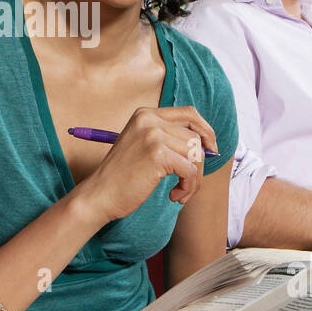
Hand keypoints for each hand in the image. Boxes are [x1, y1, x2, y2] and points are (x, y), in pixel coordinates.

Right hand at [73, 106, 216, 224]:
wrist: (99, 195)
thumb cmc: (122, 177)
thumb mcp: (142, 147)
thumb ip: (168, 138)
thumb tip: (207, 144)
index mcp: (145, 114)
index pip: (189, 113)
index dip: (206, 130)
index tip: (212, 149)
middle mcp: (149, 120)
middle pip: (195, 138)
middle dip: (198, 165)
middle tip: (188, 185)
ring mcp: (153, 135)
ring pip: (196, 155)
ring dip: (194, 180)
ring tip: (179, 193)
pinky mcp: (157, 155)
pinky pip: (190, 171)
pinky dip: (188, 187)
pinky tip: (175, 197)